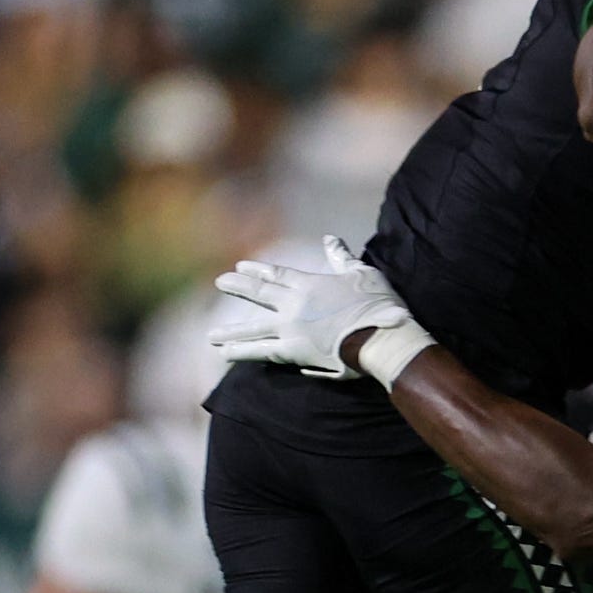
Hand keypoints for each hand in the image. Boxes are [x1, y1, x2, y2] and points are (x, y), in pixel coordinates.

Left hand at [211, 243, 423, 381]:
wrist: (381, 336)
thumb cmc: (377, 304)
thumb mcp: (361, 273)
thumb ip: (341, 257)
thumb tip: (331, 239)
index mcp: (309, 283)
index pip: (276, 275)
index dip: (256, 271)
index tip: (240, 268)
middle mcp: (294, 304)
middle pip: (259, 294)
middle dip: (238, 287)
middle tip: (219, 282)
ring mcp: (291, 328)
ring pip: (254, 328)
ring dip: (231, 331)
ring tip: (211, 334)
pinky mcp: (295, 351)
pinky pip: (263, 351)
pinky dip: (243, 351)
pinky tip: (225, 353)